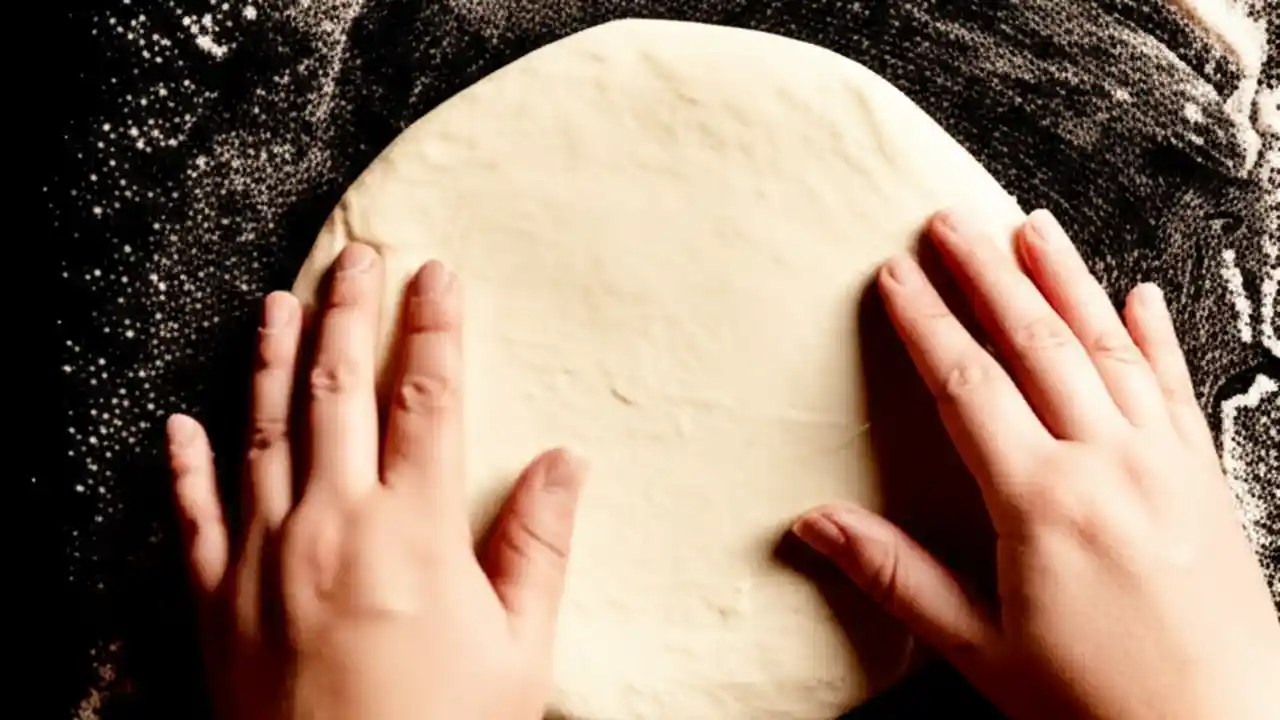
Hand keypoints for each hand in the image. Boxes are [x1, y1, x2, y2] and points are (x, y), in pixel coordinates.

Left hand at [166, 245, 585, 719]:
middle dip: (350, 313)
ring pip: (264, 431)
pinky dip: (184, 466)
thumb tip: (567, 461)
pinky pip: (191, 516)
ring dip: (270, 358)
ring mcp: (263, 557)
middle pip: (340, 392)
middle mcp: (332, 524)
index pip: (427, 399)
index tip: (439, 274)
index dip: (436, 328)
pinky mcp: (212, 600)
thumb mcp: (518, 650)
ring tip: (278, 301)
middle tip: (358, 255)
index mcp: (414, 530)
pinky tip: (180, 424)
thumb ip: (538, 548)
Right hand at [793, 210, 1279, 718]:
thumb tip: (814, 524)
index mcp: (1042, 503)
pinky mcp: (1205, 479)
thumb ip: (895, 577)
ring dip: (1066, 279)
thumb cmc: (1098, 707)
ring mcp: (1166, 464)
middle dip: (987, 274)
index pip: (970, 385)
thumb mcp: (979, 650)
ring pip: (1109, 347)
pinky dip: (1156, 334)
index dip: (927, 324)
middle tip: (950, 221)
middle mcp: (1109, 465)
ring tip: (1031, 227)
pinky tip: (1140, 294)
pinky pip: (1177, 386)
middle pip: (1037, 343)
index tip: (897, 275)